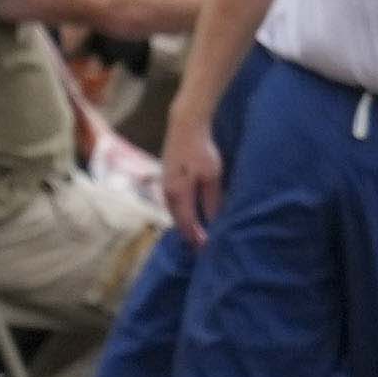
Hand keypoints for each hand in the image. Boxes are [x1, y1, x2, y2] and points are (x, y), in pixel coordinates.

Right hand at [161, 106, 225, 237]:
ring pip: (174, 211)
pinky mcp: (167, 176)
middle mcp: (167, 192)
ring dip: (185, 224)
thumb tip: (213, 222)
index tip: (207, 250)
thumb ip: (212, 201)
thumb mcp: (212, 178)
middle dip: (189, 235)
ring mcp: (164, 183)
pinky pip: (173, 202)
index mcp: (178, 194)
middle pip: (178, 220)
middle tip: (202, 247)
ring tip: (197, 234)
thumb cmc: (201, 150)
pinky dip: (182, 212)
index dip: (196, 238)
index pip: (187, 224)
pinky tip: (190, 214)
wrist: (185, 126)